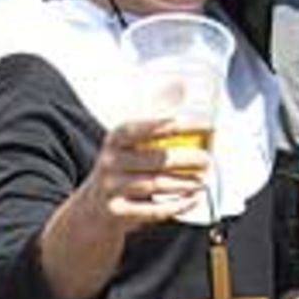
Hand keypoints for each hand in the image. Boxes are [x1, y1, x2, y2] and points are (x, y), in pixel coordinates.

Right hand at [80, 117, 208, 232]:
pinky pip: (153, 210)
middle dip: (186, 159)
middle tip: (206, 159)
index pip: (136, 128)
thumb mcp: (129, 143)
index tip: (191, 124)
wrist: (92, 209)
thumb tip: (181, 86)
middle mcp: (110, 162)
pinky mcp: (117, 212)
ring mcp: (111, 189)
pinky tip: (192, 200)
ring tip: (202, 180)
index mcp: (114, 140)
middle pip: (154, 158)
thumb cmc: (120, 170)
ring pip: (156, 184)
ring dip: (185, 183)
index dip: (162, 124)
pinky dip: (177, 206)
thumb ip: (155, 116)